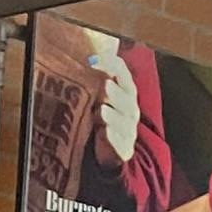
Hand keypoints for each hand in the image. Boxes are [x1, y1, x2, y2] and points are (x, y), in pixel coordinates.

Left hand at [84, 35, 140, 162]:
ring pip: (123, 122)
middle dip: (116, 93)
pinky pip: (120, 144)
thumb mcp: (99, 99)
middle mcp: (130, 111)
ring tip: (101, 110)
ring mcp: (128, 131)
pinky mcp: (123, 149)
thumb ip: (96, 82)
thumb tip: (81, 59)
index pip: (124, 78)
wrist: (108, 151)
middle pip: (127, 100)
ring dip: (113, 116)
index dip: (115, 67)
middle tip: (105, 86)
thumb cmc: (101, 119)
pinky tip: (105, 132)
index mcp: (126, 95)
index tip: (99, 60)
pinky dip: (112, 138)